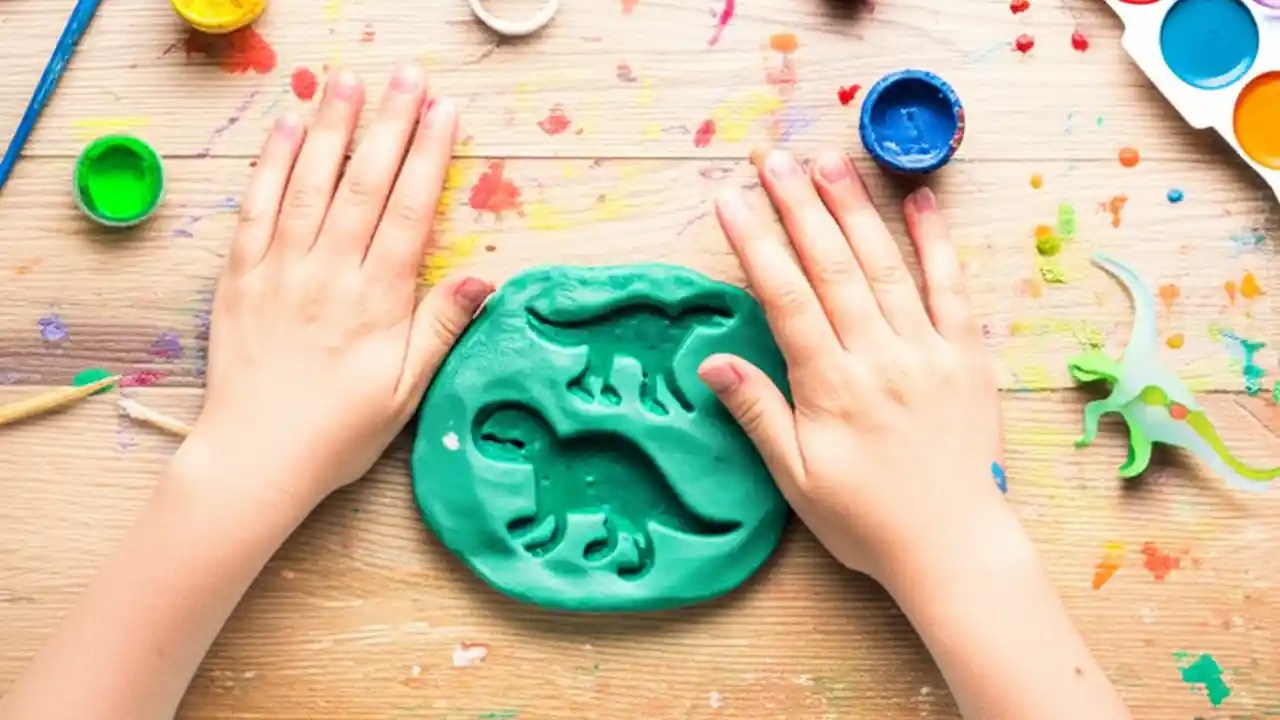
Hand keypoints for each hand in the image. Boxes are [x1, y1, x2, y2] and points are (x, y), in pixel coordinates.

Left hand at [185, 65, 492, 503]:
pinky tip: (286, 127)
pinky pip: (256, 208)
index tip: (445, 112)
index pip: (408, 211)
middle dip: (389, 124)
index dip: (429, 157)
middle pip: (363, 183)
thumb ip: (440, 327)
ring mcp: (280, 269)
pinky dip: (271, 163)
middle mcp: (329, 273)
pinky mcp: (240, 275)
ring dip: (331, 127)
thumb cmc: (339, 430)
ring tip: (351, 82)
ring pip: (310, 183)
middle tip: (408, 76)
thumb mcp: (406, 391)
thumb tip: (484, 278)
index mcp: (376, 300)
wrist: (256, 456)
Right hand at [699, 149, 1007, 584]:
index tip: (731, 200)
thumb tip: (711, 362)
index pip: (786, 299)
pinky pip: (952, 288)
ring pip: (885, 266)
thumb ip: (758, 412)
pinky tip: (918, 199)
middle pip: (833, 267)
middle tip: (774, 157)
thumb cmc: (866, 519)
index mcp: (831, 387)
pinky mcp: (967, 356)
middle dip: (799, 206)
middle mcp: (878, 358)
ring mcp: (927, 352)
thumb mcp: (796, 478)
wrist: (953, 547)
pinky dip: (936, 241)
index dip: (756, 244)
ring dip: (854, 209)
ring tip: (828, 161)